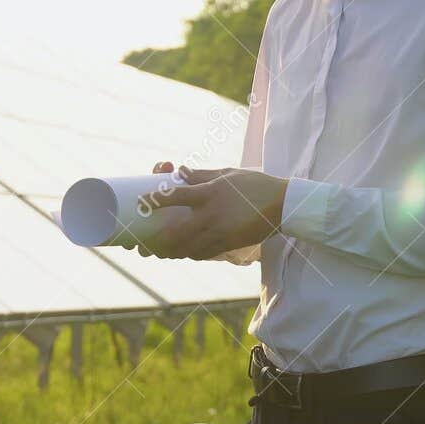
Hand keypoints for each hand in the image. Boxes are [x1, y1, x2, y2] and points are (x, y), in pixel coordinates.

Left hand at [143, 166, 287, 259]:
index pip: (176, 196)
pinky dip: (191, 253)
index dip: (155, 200)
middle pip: (176, 232)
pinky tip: (184, 252)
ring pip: (188, 248)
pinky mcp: (229, 243)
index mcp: (210, 193)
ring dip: (172, 251)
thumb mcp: (227, 174)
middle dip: (158, 241)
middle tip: (145, 244)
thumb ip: (201, 175)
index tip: (141, 202)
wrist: (283, 205)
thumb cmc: (254, 184)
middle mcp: (212, 215)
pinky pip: (204, 253)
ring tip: (161, 252)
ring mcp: (221, 232)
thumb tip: (178, 170)